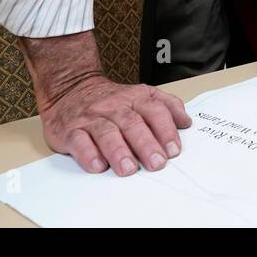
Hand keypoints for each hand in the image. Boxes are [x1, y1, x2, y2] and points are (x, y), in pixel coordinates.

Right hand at [39, 75, 191, 175]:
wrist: (70, 88)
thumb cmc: (111, 101)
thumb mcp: (141, 95)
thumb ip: (166, 106)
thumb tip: (186, 123)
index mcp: (135, 97)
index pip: (154, 110)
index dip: (165, 130)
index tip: (174, 150)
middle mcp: (114, 106)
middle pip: (132, 123)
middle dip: (146, 144)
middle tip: (157, 163)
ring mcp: (92, 118)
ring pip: (106, 132)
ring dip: (119, 151)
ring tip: (129, 168)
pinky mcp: (71, 130)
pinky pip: (79, 141)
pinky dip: (88, 154)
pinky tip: (98, 166)